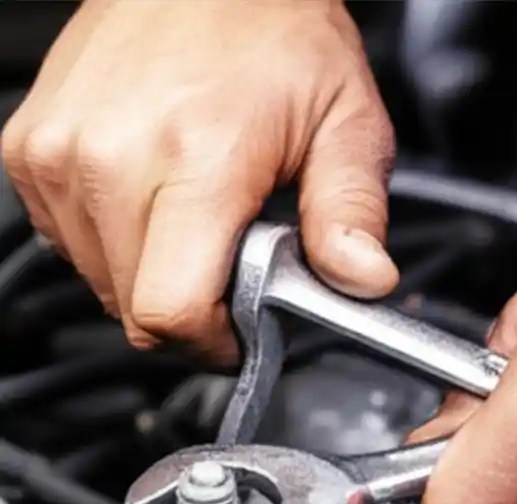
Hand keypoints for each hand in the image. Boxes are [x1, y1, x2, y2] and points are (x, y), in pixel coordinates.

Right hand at [0, 0, 396, 362]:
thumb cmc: (275, 32)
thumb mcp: (346, 121)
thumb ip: (353, 213)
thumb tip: (364, 282)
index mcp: (195, 157)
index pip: (170, 311)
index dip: (216, 340)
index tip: (246, 328)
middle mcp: (109, 157)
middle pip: (133, 308)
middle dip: (193, 306)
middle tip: (239, 256)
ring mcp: (56, 152)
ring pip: (99, 280)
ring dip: (153, 272)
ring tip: (203, 215)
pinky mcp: (27, 150)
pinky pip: (70, 240)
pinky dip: (116, 239)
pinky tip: (159, 196)